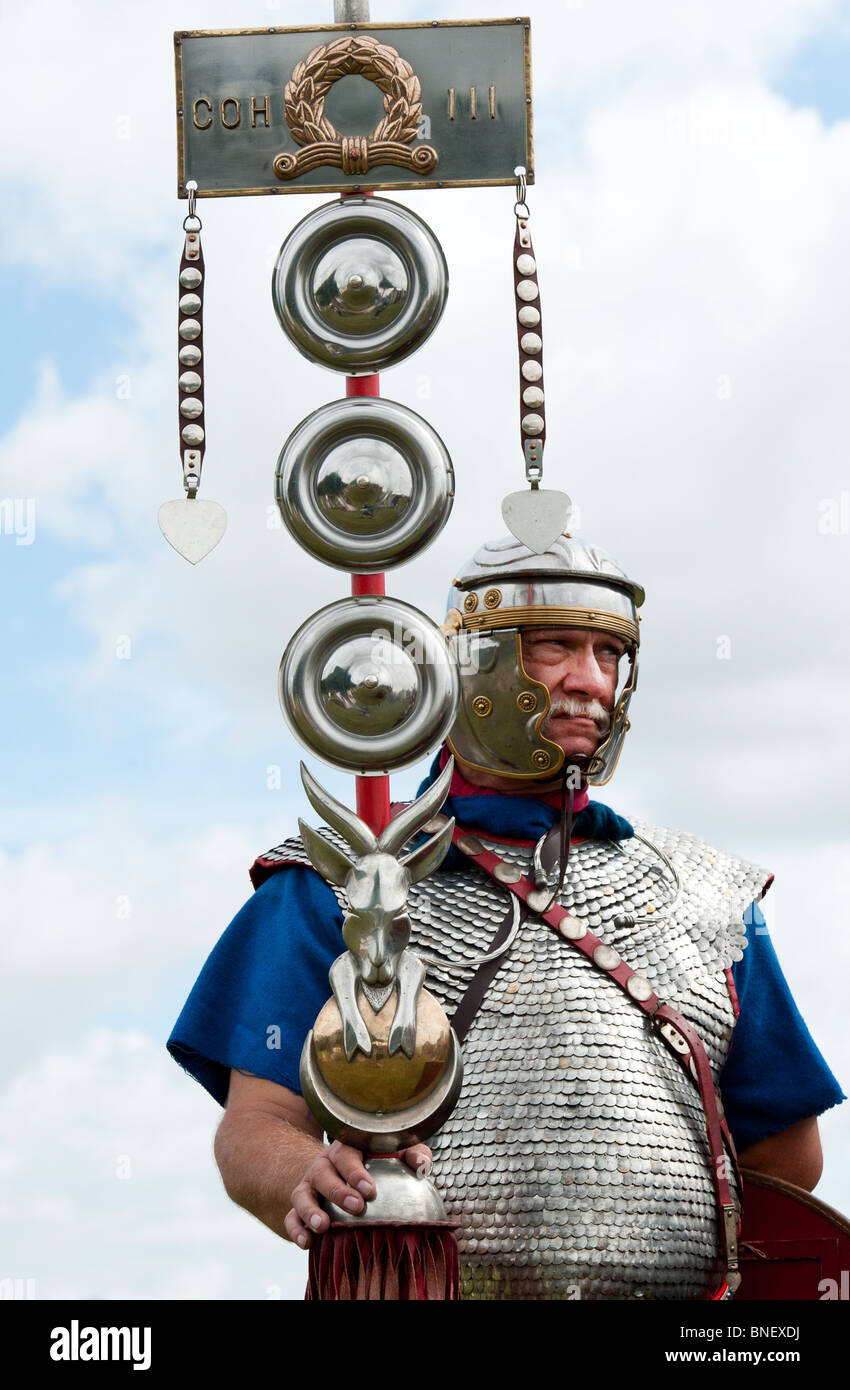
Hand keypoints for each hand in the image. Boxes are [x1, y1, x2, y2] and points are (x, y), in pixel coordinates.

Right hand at [284, 1140, 432, 1248]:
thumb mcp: (394, 1152)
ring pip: (302, 1194)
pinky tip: (307, 1243)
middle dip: (338, 1190)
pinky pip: (291, 1217)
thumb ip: (411, 1153)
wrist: (342, 1173)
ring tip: (323, 1226)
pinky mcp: (299, 1207)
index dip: (355, 1170)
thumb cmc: (375, 1162)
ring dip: (310, 1210)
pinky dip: (296, 1230)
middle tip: (356, 1206)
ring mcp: (309, 1186)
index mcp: (346, 1149)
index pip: (347, 1153)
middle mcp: (323, 1165)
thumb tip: (422, 1165)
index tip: (370, 1189)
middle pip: (323, 1173)